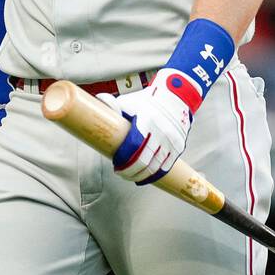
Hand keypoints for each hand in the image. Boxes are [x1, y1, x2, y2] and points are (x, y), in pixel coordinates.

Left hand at [96, 69, 196, 183]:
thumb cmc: (147, 102)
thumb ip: (113, 105)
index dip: (124, 162)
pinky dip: (157, 173)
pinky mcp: (179, 145)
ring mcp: (171, 140)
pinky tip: (147, 175)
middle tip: (122, 174)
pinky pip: (167, 165)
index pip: (133, 148)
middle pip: (144, 161)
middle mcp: (160, 131)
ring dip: (143, 175)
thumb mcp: (130, 102)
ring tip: (133, 176)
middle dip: (131, 172)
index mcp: (145, 120)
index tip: (116, 167)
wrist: (175, 98)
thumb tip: (96, 101)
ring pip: (156, 166)